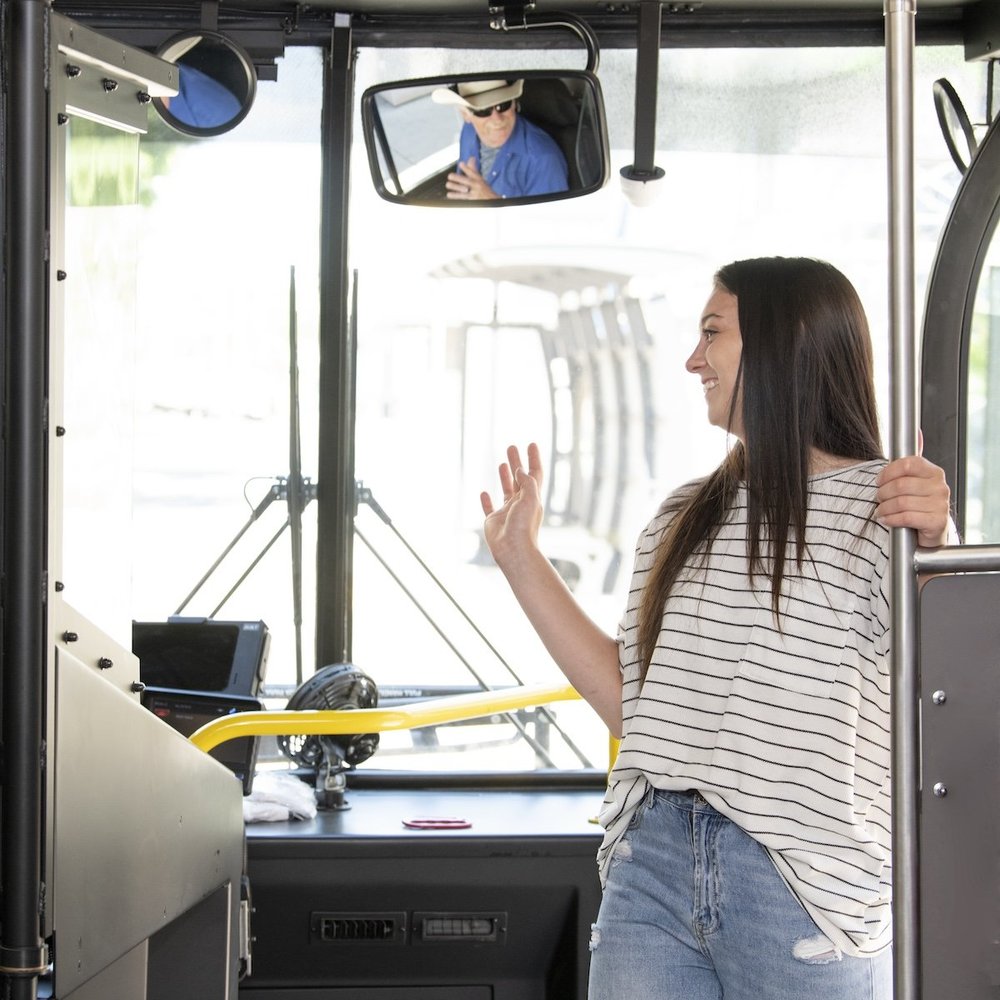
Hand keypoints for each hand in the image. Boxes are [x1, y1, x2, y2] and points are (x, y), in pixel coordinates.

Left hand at [445, 157, 499, 199]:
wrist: (491, 201)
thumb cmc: (484, 189)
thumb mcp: (480, 179)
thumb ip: (473, 169)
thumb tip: (471, 158)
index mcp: (478, 180)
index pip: (473, 173)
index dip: (467, 168)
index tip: (461, 164)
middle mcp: (477, 187)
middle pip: (468, 182)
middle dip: (458, 178)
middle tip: (450, 176)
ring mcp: (474, 195)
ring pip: (464, 191)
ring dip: (455, 188)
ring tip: (448, 185)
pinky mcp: (472, 202)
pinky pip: (463, 199)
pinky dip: (456, 197)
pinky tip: (449, 195)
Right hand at [480, 443, 543, 569]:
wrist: (512, 549)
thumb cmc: (523, 525)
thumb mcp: (529, 499)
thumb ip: (526, 482)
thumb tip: (520, 470)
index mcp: (532, 498)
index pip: (534, 474)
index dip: (533, 459)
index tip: (531, 444)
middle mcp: (520, 503)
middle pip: (519, 478)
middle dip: (516, 462)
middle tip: (511, 447)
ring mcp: (507, 512)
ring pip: (506, 490)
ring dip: (504, 476)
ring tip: (502, 463)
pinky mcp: (494, 521)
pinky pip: (489, 508)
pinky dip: (486, 500)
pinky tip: (484, 492)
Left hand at [875, 447, 950, 547]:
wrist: (932, 530)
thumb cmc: (919, 503)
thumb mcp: (915, 481)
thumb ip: (912, 462)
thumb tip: (918, 433)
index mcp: (934, 472)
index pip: (908, 464)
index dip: (888, 472)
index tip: (879, 481)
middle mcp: (940, 487)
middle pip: (901, 485)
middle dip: (883, 493)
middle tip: (878, 498)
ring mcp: (941, 504)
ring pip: (901, 502)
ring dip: (884, 508)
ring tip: (880, 511)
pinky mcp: (937, 521)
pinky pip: (907, 517)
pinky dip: (891, 519)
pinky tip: (886, 519)